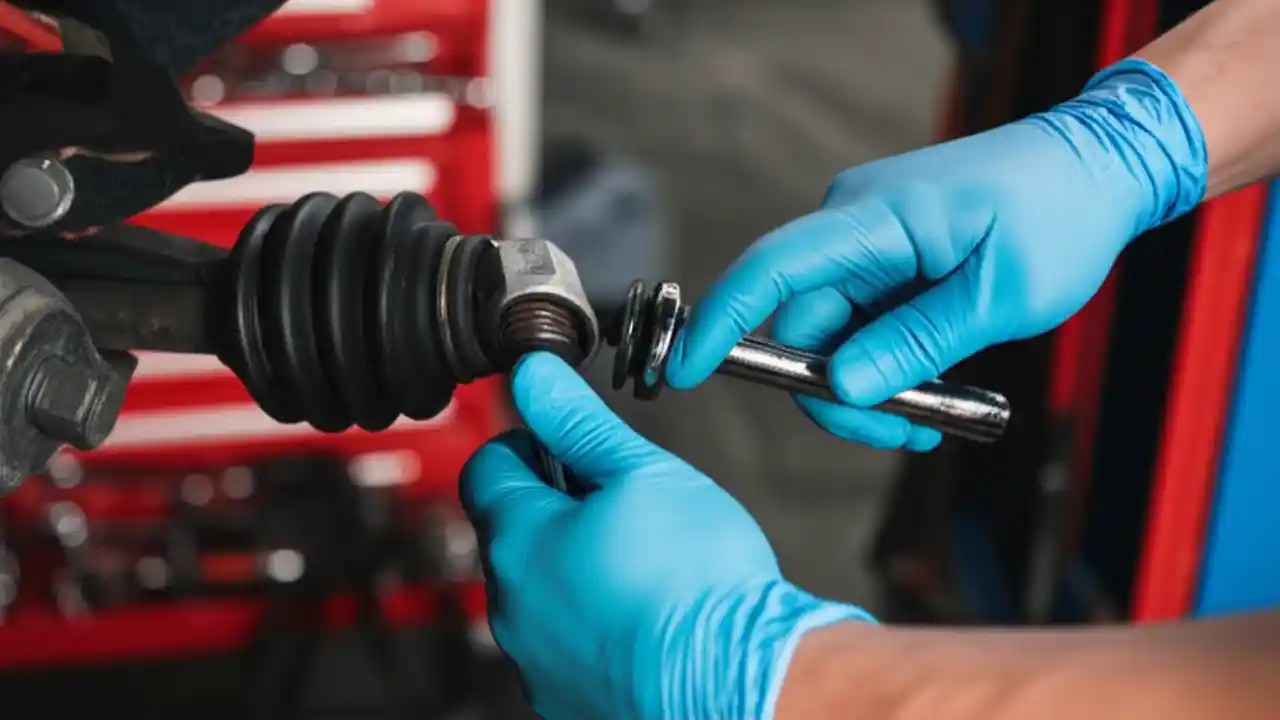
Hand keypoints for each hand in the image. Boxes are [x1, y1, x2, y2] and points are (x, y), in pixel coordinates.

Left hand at [461, 353, 869, 719]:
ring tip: (638, 559)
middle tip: (615, 499)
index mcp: (522, 540)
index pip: (486, 468)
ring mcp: (536, 659)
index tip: (563, 443)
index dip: (526, 442)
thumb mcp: (643, 474)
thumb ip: (579, 422)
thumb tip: (534, 378)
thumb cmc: (699, 585)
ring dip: (569, 566)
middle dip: (552, 505)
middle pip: (508, 531)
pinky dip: (588, 621)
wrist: (738, 682)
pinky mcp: (566, 698)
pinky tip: (641, 612)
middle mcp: (512, 606)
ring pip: (535, 591)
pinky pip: (560, 644)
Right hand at [668, 58, 1207, 450]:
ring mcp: (869, 243)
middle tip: (901, 430)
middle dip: (836, 392)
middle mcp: (855, 227)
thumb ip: (915, 342)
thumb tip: (843, 386)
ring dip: (868, 386)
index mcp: (873, 219)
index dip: (720, 322)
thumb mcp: (997, 295)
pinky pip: (863, 324)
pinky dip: (885, 365)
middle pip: (804, 327)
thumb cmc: (1059, 216)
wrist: (1099, 169)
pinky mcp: (887, 261)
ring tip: (927, 419)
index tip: (685, 372)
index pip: (772, 269)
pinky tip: (925, 394)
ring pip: (834, 336)